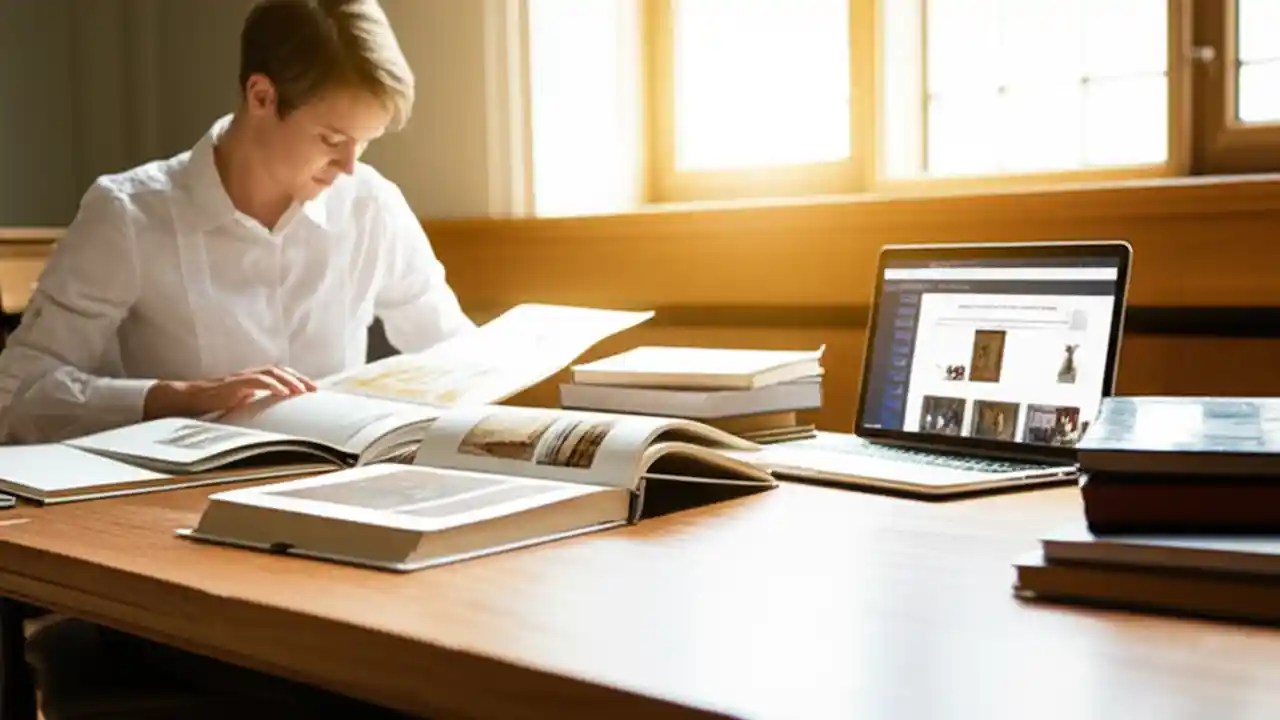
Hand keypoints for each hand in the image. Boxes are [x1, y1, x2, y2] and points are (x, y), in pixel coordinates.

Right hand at [143, 366, 317, 419]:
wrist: (186, 400)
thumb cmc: (211, 405)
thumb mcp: (239, 406)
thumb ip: (254, 407)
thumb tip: (273, 420)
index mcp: (252, 380)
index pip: (279, 374)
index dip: (297, 379)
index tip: (313, 390)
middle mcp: (248, 376)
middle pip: (280, 370)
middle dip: (299, 378)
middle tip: (314, 390)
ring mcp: (240, 379)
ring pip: (271, 372)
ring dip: (289, 381)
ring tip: (301, 391)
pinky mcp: (232, 384)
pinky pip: (256, 381)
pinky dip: (272, 385)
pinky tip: (283, 393)